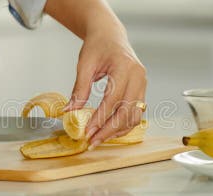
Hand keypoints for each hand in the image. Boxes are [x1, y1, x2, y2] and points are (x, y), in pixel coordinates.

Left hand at [63, 34, 146, 148]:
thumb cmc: (97, 46)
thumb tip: (70, 111)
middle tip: (92, 141)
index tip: (87, 132)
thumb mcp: (84, 64)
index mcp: (125, 67)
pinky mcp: (142, 90)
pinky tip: (109, 131)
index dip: (100, 118)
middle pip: (127, 112)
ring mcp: (143, 84)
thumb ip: (79, 89)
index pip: (113, 99)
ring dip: (118, 131)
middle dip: (109, 130)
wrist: (110, 36)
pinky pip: (136, 113)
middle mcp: (138, 76)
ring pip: (135, 116)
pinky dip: (124, 124)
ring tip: (99, 139)